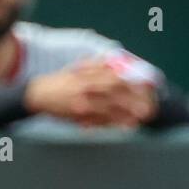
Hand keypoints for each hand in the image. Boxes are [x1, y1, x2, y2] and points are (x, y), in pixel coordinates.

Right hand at [25, 60, 158, 127]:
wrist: (38, 94)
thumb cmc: (63, 80)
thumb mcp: (79, 68)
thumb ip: (98, 65)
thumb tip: (118, 62)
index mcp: (89, 74)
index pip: (115, 78)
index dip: (133, 83)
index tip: (147, 88)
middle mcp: (86, 87)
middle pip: (115, 93)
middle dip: (134, 100)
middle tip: (150, 107)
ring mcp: (82, 102)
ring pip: (109, 108)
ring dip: (127, 114)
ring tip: (142, 118)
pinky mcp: (77, 115)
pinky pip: (98, 120)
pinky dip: (113, 124)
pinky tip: (125, 127)